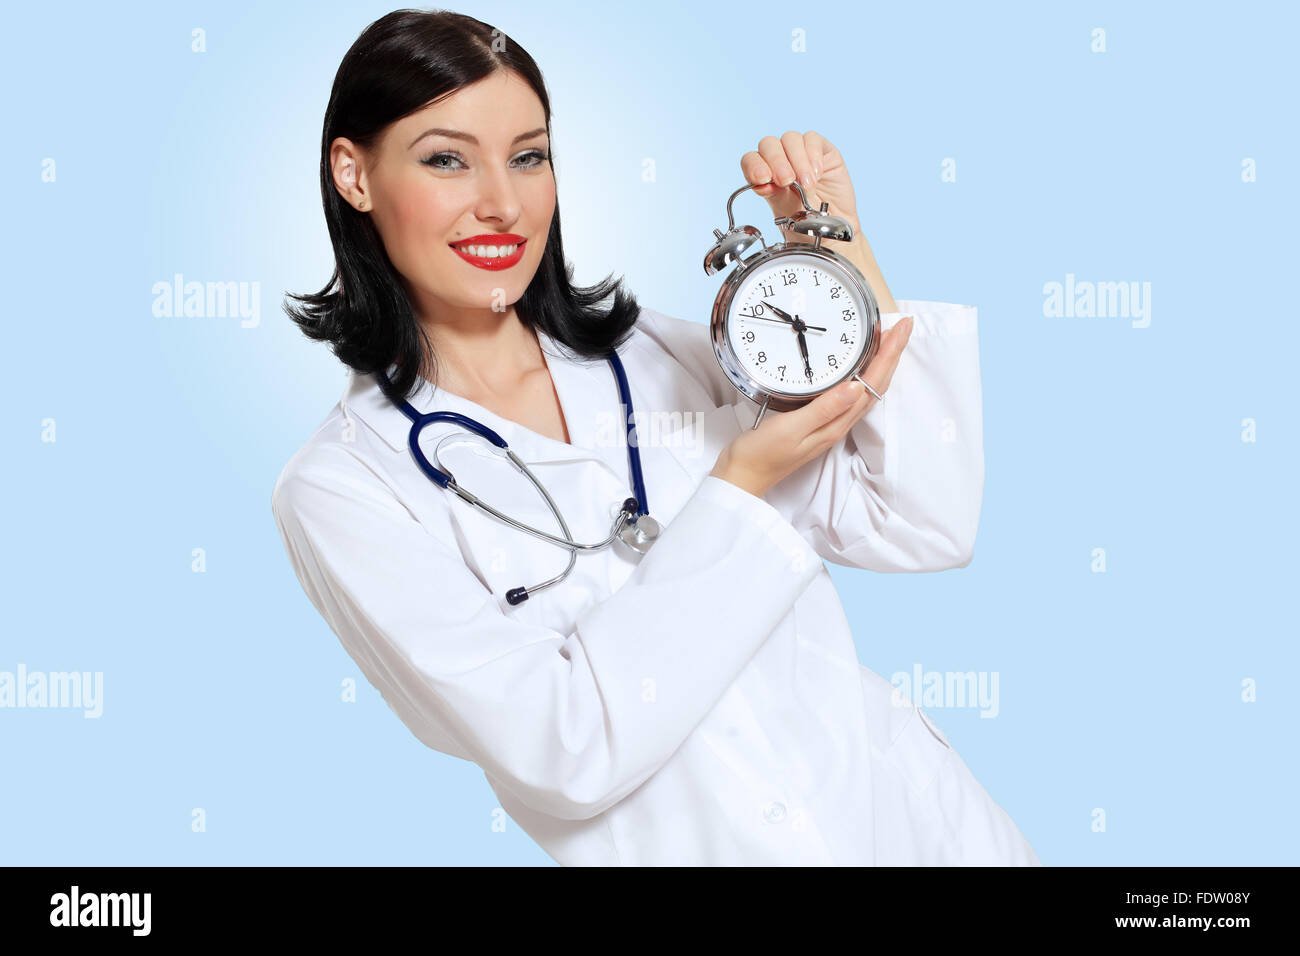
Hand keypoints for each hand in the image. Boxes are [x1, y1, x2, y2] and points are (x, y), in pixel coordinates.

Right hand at [710, 315, 914, 498]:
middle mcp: (838, 424)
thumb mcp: (791, 428)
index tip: (902, 328)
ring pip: (867, 389)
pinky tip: (859, 366)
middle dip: (893, 354)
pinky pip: (850, 394)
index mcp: (836, 424)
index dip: (890, 354)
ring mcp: (830, 423)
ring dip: (881, 363)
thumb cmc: (762, 454)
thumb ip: (824, 408)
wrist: (743, 475)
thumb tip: (857, 387)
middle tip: (904, 325)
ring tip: (890, 340)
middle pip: (877, 385)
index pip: (873, 384)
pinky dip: (862, 373)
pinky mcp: (819, 420)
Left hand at [741, 130, 861, 238]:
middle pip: (769, 144)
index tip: (763, 179)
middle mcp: (780, 159)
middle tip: (786, 181)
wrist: (831, 230)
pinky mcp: (822, 150)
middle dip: (777, 162)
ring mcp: (800, 152)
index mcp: (764, 174)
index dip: (754, 166)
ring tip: (807, 185)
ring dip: (798, 162)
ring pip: (791, 139)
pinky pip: (812, 139)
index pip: (751, 159)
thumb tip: (761, 185)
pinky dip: (813, 155)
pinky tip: (817, 174)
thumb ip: (773, 195)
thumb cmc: (804, 224)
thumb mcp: (785, 212)